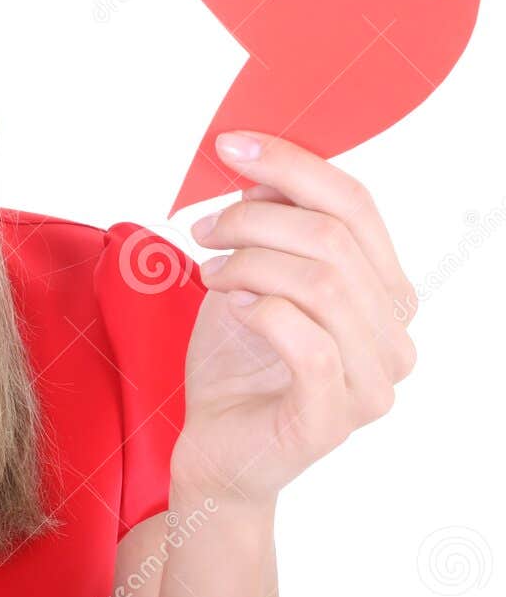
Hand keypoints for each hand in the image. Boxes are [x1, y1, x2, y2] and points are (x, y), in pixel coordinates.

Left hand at [172, 131, 417, 508]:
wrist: (214, 450)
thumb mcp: (248, 278)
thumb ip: (271, 228)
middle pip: (334, 239)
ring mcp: (370, 383)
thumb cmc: (235, 364)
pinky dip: (263, 310)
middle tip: (203, 229)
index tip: (231, 146)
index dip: (293, 165)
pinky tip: (232, 306)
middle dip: (254, 219)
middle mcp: (393, 337)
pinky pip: (309, 343)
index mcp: (384, 293)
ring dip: (249, 262)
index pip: (357, 206)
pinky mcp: (330, 419)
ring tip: (209, 272)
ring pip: (322, 283)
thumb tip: (265, 170)